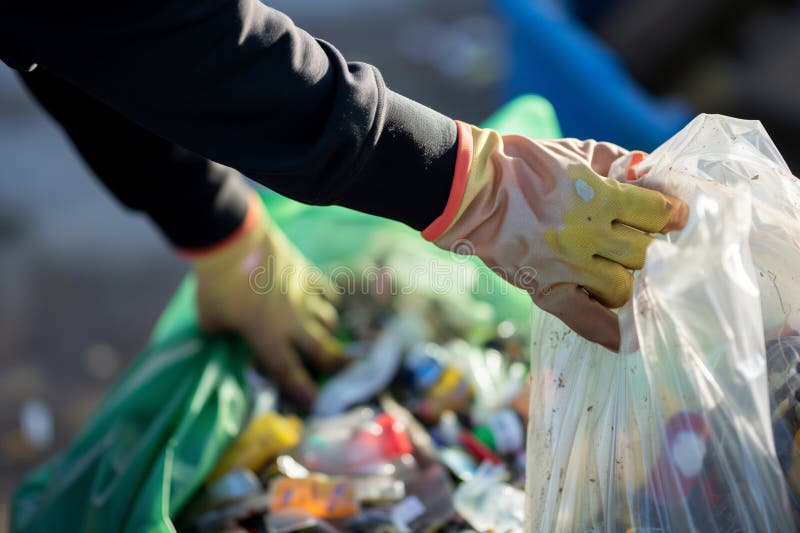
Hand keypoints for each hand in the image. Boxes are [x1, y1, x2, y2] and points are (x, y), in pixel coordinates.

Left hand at [189, 192, 343, 405]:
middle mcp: (293, 323)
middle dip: (334, 365)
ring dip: (328, 331)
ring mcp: (305, 298)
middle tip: (343, 371)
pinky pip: (328, 293)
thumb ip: (220, 332)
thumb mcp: (210, 318)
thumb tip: (221, 334)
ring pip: (329, 321)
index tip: (314, 402)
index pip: (288, 371)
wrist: (234, 243)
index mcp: (268, 338)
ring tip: (326, 333)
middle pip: (322, 349)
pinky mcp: (308, 275)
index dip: (301, 389)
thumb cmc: (218, 285)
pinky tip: (327, 301)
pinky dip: (329, 300)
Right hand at [423, 122, 687, 349]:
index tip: (673, 217)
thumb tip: (651, 172)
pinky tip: (629, 340)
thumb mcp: (574, 151)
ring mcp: (566, 268)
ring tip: (618, 272)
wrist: (473, 192)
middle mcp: (586, 235)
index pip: (657, 214)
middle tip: (639, 243)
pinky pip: (587, 322)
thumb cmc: (523, 165)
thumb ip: (617, 161)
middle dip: (646, 247)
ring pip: (622, 289)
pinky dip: (611, 333)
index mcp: (596, 195)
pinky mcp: (547, 291)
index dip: (672, 216)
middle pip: (643, 254)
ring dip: (626, 280)